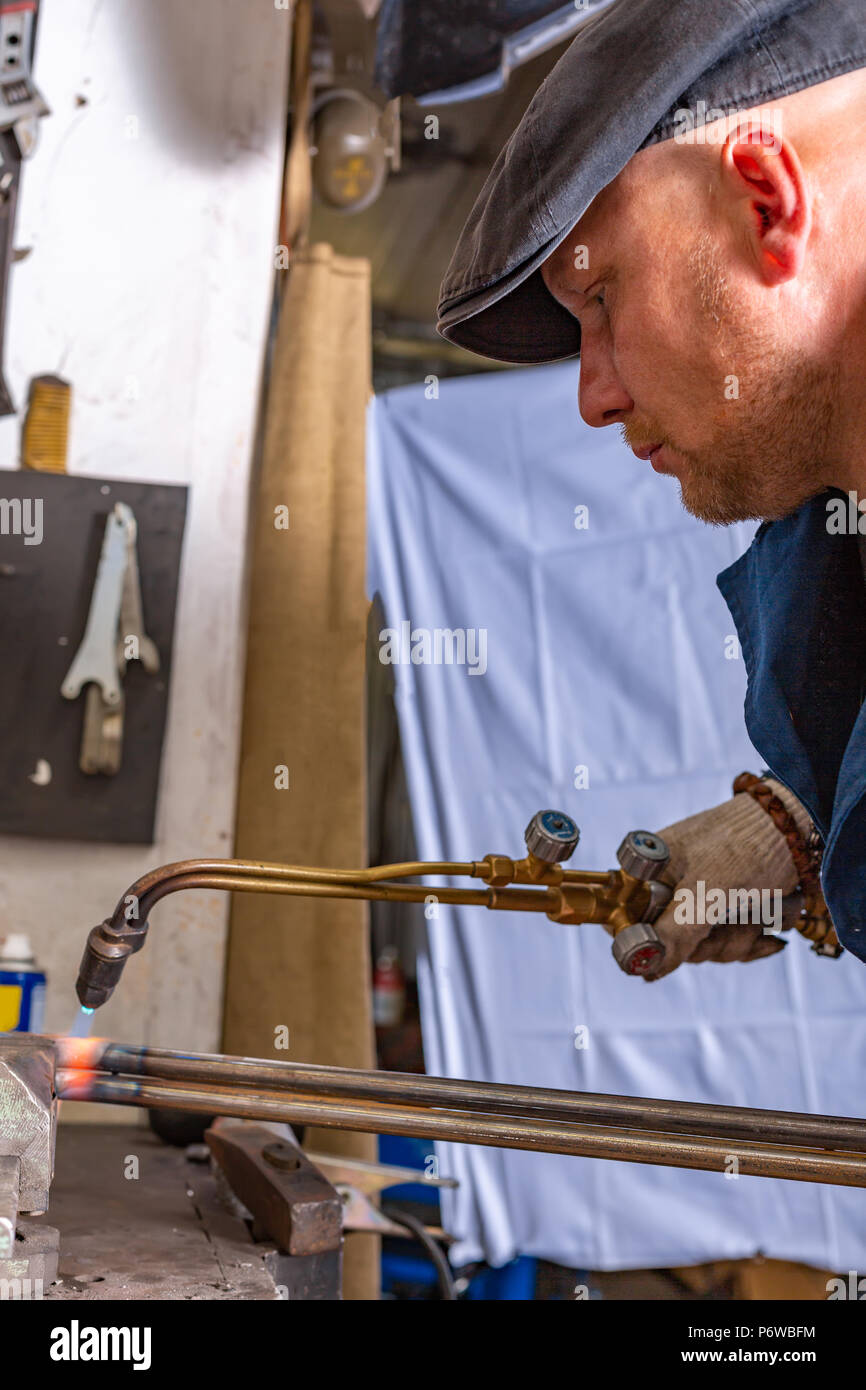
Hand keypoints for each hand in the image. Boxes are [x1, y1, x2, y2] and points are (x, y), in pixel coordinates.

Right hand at [635, 781, 804, 978]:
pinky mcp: (726, 904)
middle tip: (739, 918)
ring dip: (742, 935)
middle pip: (673, 942)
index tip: (684, 943)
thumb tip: (645, 971)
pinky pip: (729, 938)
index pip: (629, 920)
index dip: (652, 942)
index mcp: (651, 871)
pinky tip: (773, 923)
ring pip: (705, 944)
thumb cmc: (749, 846)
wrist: (800, 822)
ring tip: (765, 910)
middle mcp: (669, 884)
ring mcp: (699, 895)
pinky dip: (753, 935)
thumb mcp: (710, 891)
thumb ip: (676, 931)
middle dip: (715, 940)